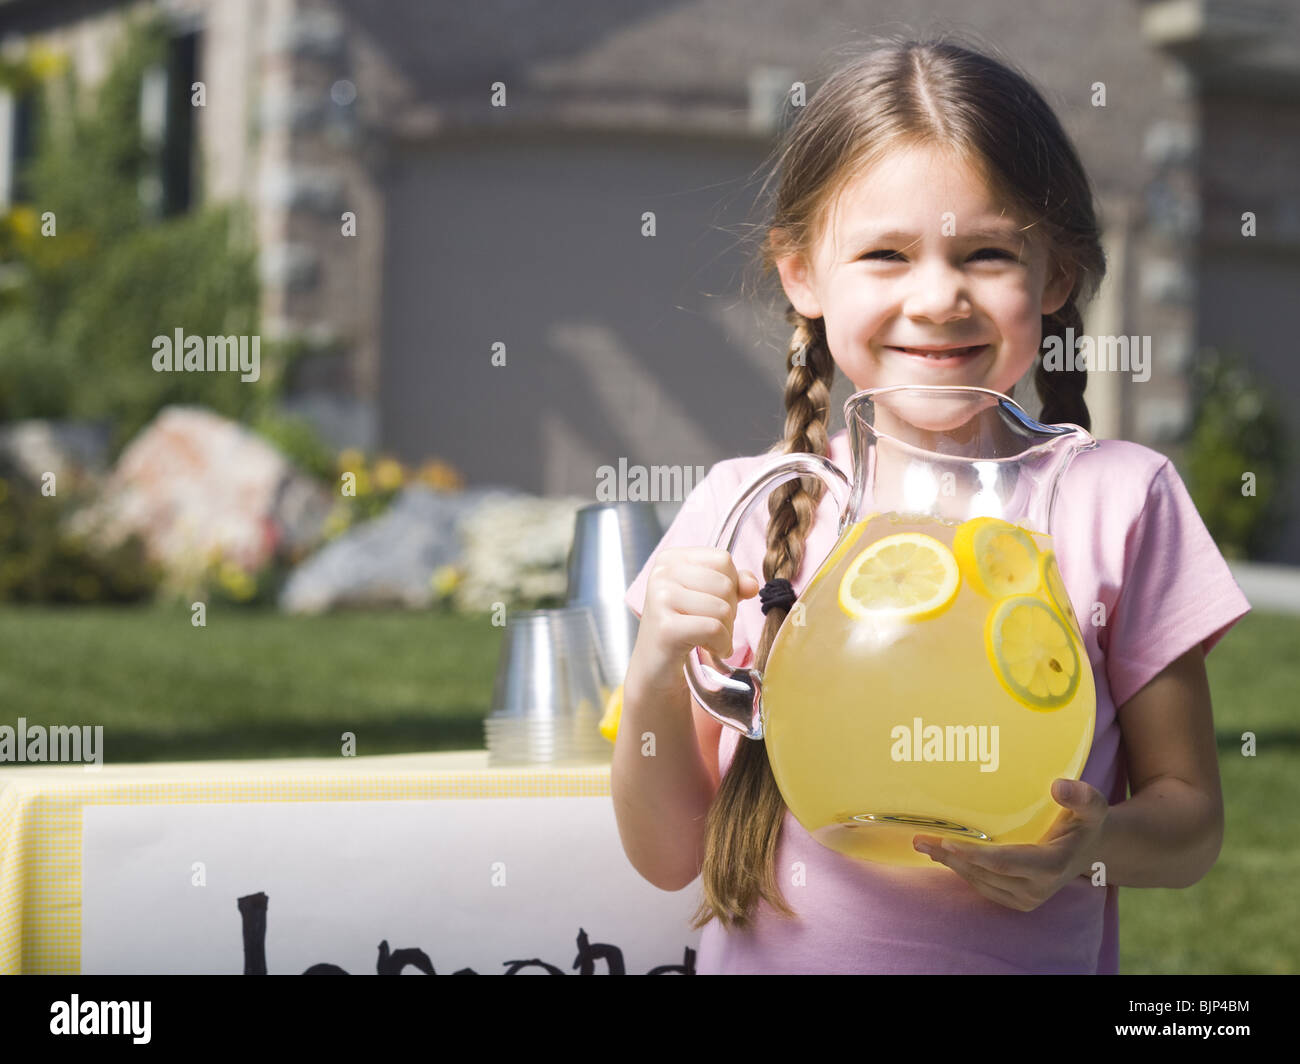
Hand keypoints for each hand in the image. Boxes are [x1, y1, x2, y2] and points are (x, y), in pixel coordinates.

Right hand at [628, 547, 759, 687]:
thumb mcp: (709, 597)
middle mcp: (661, 573)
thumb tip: (752, 585)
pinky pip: (714, 629)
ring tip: (708, 638)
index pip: (723, 560)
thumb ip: (734, 583)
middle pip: (725, 584)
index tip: (711, 602)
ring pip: (722, 608)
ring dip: (725, 631)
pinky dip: (721, 644)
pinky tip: (709, 648)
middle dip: (729, 611)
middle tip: (709, 626)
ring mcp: (661, 599)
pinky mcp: (666, 627)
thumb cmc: (684, 628)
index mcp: (670, 558)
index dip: (730, 585)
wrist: (655, 667)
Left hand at [911, 779, 1110, 911]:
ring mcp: (1026, 898)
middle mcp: (1037, 889)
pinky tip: (942, 854)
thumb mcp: (1093, 806)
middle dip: (950, 857)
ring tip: (923, 844)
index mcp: (1052, 865)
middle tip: (920, 840)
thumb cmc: (1085, 821)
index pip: (1007, 862)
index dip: (976, 854)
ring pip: (979, 882)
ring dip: (949, 864)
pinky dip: (961, 870)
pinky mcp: (1015, 901)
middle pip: (985, 873)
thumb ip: (1081, 796)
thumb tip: (1059, 786)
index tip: (947, 841)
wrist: (1088, 849)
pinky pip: (982, 886)